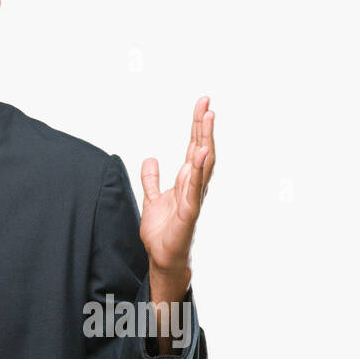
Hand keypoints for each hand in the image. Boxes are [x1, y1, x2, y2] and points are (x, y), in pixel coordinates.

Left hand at [139, 95, 215, 281]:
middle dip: (204, 126)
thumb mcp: (152, 199)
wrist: (161, 256)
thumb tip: (150, 159)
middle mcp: (194, 186)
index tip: (202, 105)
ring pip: (203, 164)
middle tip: (207, 102)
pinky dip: (198, 171)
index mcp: (186, 181)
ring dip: (206, 140)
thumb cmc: (162, 232)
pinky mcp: (189, 212)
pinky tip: (201, 153)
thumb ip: (152, 180)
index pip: (193, 147)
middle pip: (201, 149)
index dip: (197, 126)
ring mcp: (193, 197)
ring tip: (209, 118)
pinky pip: (194, 188)